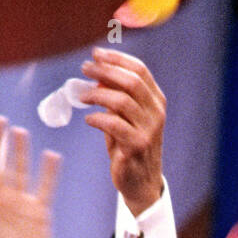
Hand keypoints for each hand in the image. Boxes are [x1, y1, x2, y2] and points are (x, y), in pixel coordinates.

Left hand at [80, 48, 165, 216]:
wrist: (141, 183)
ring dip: (97, 94)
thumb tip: (97, 76)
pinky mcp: (137, 146)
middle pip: (131, 82)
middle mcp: (156, 114)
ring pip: (122, 101)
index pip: (140, 70)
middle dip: (105, 71)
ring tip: (81, 96)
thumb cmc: (130, 147)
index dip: (116, 58)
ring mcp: (149, 130)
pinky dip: (98, 118)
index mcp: (156, 101)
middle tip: (84, 69)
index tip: (96, 54)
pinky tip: (89, 120)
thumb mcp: (125, 118)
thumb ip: (114, 98)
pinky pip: (114, 125)